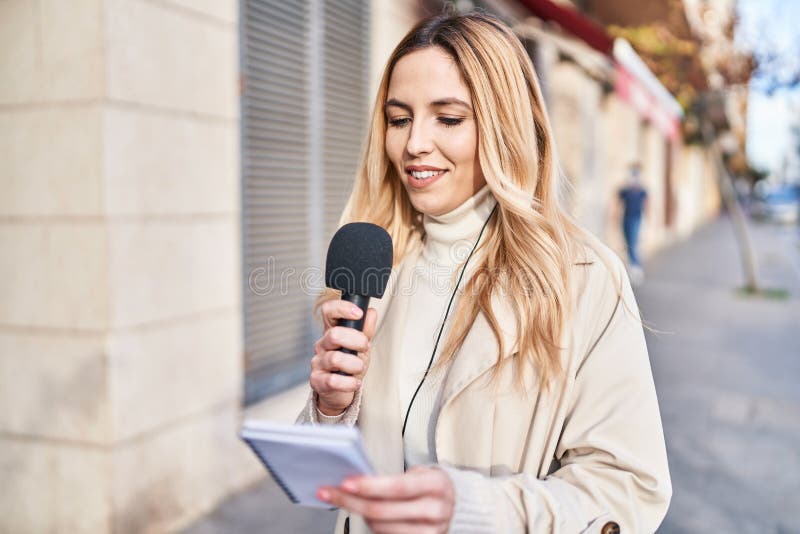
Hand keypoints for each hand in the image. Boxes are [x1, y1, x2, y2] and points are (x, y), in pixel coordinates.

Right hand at [310, 300, 376, 414]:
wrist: (341, 391)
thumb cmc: (349, 365)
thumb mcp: (361, 346)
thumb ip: (366, 330)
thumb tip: (370, 312)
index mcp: (331, 331)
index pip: (328, 311)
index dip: (342, 309)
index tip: (358, 314)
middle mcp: (322, 344)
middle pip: (334, 334)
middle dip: (356, 341)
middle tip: (364, 347)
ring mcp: (317, 363)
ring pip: (335, 358)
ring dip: (354, 364)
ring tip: (360, 368)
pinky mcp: (317, 381)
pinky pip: (332, 380)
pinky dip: (349, 382)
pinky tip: (355, 382)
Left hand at [318, 466, 454, 533]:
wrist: (458, 506)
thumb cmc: (432, 486)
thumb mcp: (420, 474)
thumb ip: (394, 478)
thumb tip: (357, 480)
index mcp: (436, 484)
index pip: (397, 486)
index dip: (369, 486)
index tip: (345, 483)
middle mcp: (435, 510)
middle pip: (382, 510)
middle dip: (351, 501)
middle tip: (329, 492)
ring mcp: (430, 532)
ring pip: (380, 526)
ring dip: (361, 513)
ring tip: (351, 499)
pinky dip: (373, 525)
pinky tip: (367, 514)